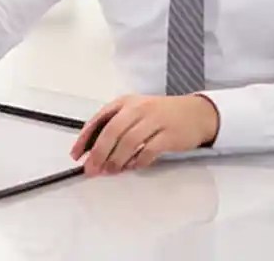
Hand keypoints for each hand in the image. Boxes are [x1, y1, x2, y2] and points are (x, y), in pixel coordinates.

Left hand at [69, 94, 219, 175]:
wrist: (196, 113)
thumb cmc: (160, 114)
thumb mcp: (135, 112)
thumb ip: (115, 126)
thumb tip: (93, 149)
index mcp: (124, 103)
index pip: (98, 120)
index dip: (85, 139)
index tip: (76, 154)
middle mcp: (138, 109)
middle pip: (112, 132)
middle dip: (98, 153)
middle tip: (92, 169)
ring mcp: (154, 121)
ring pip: (128, 142)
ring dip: (116, 160)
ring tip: (110, 170)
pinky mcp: (169, 135)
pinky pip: (148, 151)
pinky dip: (137, 161)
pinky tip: (132, 167)